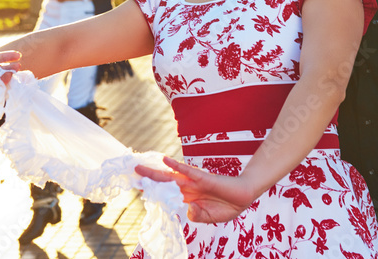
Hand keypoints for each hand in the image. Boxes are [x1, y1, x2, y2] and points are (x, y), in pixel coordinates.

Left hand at [135, 156, 257, 223]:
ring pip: (171, 176)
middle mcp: (188, 188)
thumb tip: (188, 210)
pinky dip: (176, 165)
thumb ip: (198, 216)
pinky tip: (165, 160)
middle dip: (148, 178)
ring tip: (140, 168)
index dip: (153, 191)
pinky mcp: (204, 178)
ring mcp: (195, 182)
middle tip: (133, 172)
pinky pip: (188, 171)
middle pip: (164, 182)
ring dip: (155, 172)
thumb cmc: (227, 206)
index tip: (138, 187)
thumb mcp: (210, 217)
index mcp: (188, 198)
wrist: (244, 196)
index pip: (166, 193)